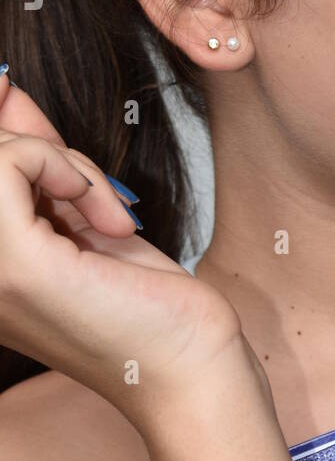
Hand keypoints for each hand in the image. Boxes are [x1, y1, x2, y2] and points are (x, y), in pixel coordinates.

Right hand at [0, 70, 269, 436]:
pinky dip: (69, 168)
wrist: (190, 370)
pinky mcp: (14, 266)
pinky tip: (108, 219)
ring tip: (102, 215)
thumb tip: (3, 90)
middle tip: (88, 194)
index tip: (24, 116)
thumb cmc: (143, 305)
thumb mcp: (79, 218)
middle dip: (33, 148)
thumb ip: (36, 163)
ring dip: (60, 163)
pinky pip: (10, 162)